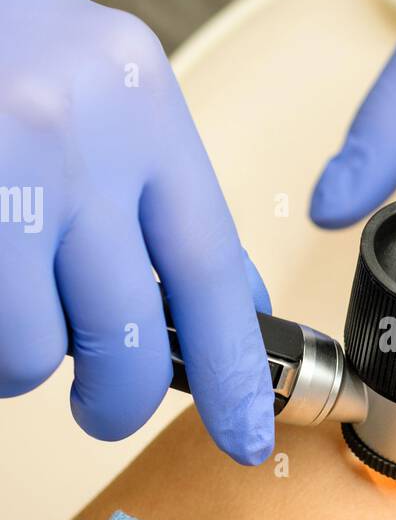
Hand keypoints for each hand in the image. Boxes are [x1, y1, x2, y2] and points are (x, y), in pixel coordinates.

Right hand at [0, 0, 273, 462]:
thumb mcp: (92, 87)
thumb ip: (152, 188)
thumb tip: (228, 297)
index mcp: (138, 97)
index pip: (213, 265)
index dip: (237, 369)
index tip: (248, 432)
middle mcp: (77, 131)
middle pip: (131, 336)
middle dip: (116, 396)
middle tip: (98, 402)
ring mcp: (3, 169)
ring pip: (35, 348)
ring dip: (20, 358)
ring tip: (8, 304)